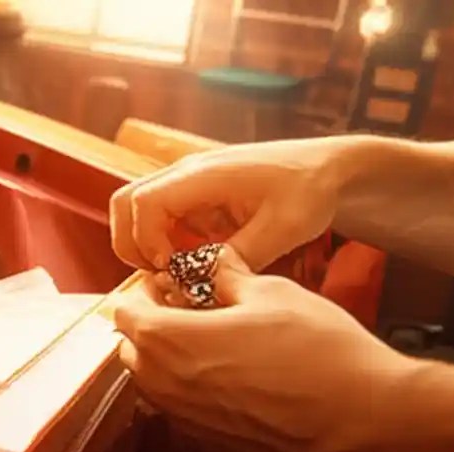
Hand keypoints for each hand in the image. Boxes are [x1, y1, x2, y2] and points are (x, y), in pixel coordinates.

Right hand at [110, 138, 356, 272]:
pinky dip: (164, 242)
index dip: (146, 240)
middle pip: (125, 202)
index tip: (170, 267)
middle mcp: (187, 173)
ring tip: (175, 272)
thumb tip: (206, 280)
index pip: (144, 203)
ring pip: (137, 210)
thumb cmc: (310, 189)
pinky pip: (161, 218)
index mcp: (204, 174)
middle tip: (158, 275)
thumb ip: (243, 255)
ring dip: (145, 243)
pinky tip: (194, 261)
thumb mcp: (285, 228)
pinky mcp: (195, 196)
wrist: (328, 168)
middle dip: (130, 243)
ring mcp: (188, 183)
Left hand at [112, 249, 415, 451]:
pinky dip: (194, 393)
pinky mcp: (210, 448)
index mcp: (170, 342)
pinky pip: (183, 413)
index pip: (124, 312)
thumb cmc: (322, 354)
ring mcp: (185, 424)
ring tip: (218, 342)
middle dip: (153, 326)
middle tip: (192, 308)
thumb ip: (227, 276)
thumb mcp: (273, 294)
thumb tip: (212, 262)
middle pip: (132, 350)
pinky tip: (237, 379)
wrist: (366, 426)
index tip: (170, 282)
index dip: (144, 292)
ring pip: (155, 385)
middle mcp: (165, 388)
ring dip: (172, 361)